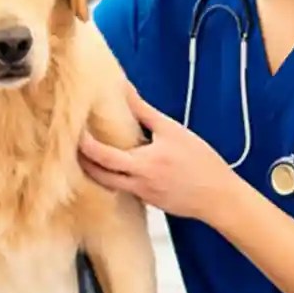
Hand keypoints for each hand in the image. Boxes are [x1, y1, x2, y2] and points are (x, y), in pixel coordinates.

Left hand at [78, 85, 241, 223]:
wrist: (219, 197)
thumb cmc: (202, 162)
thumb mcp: (172, 131)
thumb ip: (144, 112)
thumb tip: (124, 90)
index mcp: (143, 164)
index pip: (103, 156)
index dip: (85, 144)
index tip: (77, 130)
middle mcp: (137, 183)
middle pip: (98, 175)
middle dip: (83, 160)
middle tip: (74, 145)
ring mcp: (141, 196)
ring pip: (109, 184)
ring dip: (96, 170)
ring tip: (89, 154)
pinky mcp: (148, 203)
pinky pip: (124, 190)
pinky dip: (115, 178)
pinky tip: (116, 167)